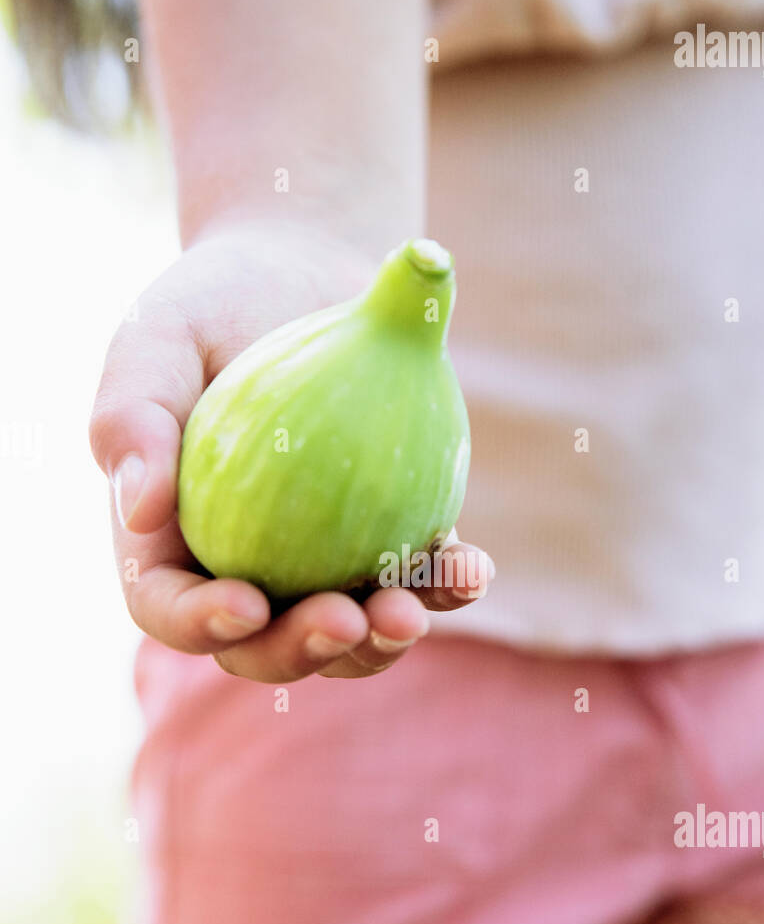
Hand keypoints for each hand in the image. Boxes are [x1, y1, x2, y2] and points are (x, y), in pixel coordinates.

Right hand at [89, 220, 493, 681]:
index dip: (199, 624)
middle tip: (344, 620)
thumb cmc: (209, 308)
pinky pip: (420, 578)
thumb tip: (140, 512)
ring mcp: (321, 564)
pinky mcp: (389, 538)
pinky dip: (446, 583)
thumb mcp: (153, 341)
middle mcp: (245, 570)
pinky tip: (473, 571)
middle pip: (263, 647)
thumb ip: (130, 416)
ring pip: (347, 634)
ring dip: (380, 642)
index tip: (246, 604)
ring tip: (408, 614)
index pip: (169, 609)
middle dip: (301, 652)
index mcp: (170, 544)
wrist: (298, 271)